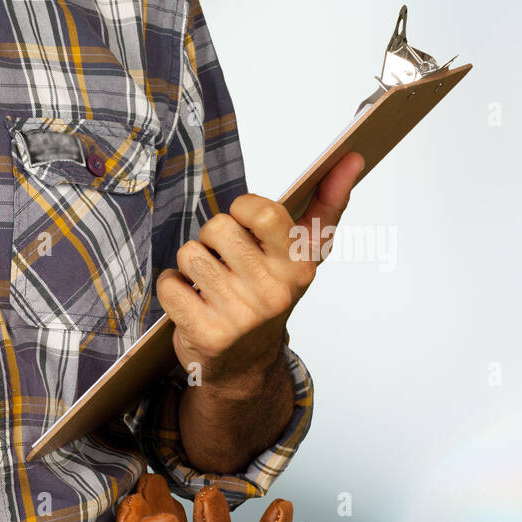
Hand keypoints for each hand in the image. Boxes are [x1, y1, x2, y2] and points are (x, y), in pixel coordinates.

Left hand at [157, 152, 364, 393]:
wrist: (245, 363)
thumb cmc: (269, 295)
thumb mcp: (302, 254)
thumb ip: (327, 204)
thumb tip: (352, 158)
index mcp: (298, 267)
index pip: (264, 212)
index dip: (242, 209)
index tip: (244, 222)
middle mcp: (272, 293)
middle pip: (218, 228)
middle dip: (212, 238)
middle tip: (223, 260)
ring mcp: (239, 316)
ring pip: (190, 254)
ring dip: (191, 264)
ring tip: (207, 282)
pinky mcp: (206, 334)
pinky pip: (168, 285)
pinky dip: (172, 288)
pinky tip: (190, 300)